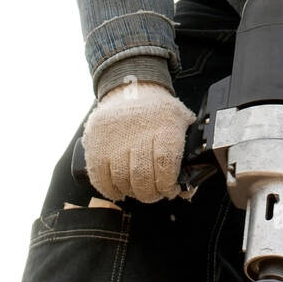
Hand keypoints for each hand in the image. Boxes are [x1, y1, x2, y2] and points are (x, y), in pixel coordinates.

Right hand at [82, 81, 195, 202]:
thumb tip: (186, 188)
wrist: (130, 88)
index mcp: (165, 125)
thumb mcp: (180, 119)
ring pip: (122, 179)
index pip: (165, 164)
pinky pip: (100, 177)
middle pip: (143, 176)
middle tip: (154, 193)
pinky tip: (119, 189)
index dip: (167, 184)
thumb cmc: (158, 110)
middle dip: (150, 193)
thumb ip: (187, 149)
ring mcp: (114, 138)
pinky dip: (110, 189)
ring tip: (138, 189)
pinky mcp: (96, 143)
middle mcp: (138, 131)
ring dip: (132, 191)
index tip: (169, 190)